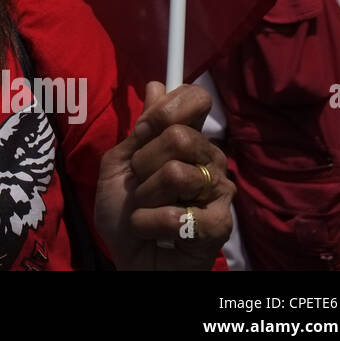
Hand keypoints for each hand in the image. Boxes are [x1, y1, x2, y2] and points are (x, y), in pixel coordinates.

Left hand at [94, 82, 233, 269]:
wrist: (128, 256)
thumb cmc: (124, 212)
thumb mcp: (119, 164)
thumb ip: (139, 130)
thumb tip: (157, 85)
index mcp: (187, 140)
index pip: (195, 99)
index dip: (165, 110)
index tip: (142, 132)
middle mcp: (209, 159)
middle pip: (179, 135)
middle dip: (143, 163)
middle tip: (140, 184)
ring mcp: (219, 191)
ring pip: (177, 173)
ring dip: (145, 197)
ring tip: (146, 209)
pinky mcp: (220, 224)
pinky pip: (179, 213)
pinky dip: (152, 223)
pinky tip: (154, 230)